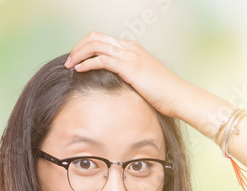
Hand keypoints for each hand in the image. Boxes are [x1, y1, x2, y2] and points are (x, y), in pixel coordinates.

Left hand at [64, 31, 196, 119]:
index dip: (85, 46)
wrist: (178, 96)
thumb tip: (109, 83)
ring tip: (69, 66)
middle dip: (78, 47)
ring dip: (79, 54)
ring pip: (96, 45)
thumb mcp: (140, 79)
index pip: (102, 39)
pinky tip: (79, 70)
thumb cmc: (161, 92)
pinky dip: (87, 63)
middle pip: (95, 37)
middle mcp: (130, 47)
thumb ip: (126, 75)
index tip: (75, 59)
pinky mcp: (130, 67)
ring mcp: (130, 55)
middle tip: (68, 61)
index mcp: (132, 48)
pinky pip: (102, 60)